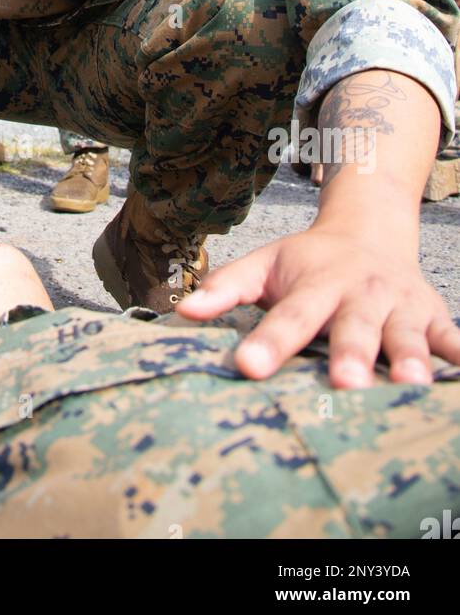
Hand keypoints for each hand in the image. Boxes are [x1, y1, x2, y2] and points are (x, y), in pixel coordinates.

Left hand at [175, 225, 459, 387]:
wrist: (370, 229)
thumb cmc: (308, 261)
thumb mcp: (265, 265)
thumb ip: (226, 288)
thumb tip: (182, 312)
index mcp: (316, 285)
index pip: (289, 316)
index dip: (269, 342)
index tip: (247, 366)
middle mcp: (360, 294)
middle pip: (352, 327)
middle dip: (349, 355)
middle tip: (343, 385)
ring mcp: (400, 307)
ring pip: (405, 336)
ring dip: (409, 360)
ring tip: (408, 385)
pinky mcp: (433, 317)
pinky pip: (451, 338)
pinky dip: (458, 356)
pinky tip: (458, 382)